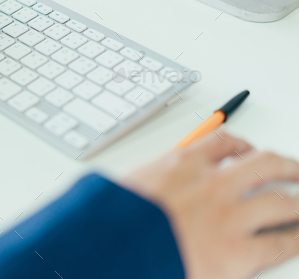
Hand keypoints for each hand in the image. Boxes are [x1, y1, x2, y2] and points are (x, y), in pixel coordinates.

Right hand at [121, 131, 298, 278]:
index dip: (242, 145)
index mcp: (182, 164)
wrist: (113, 247)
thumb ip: (153, 180)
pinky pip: (282, 242)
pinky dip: (297, 239)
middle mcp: (212, 184)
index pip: (223, 142)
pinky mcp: (237, 251)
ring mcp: (229, 216)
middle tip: (293, 171)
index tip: (246, 149)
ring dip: (298, 202)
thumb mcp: (130, 185)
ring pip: (282, 200)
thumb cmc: (114, 221)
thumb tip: (155, 184)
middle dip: (285, 166)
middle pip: (265, 163)